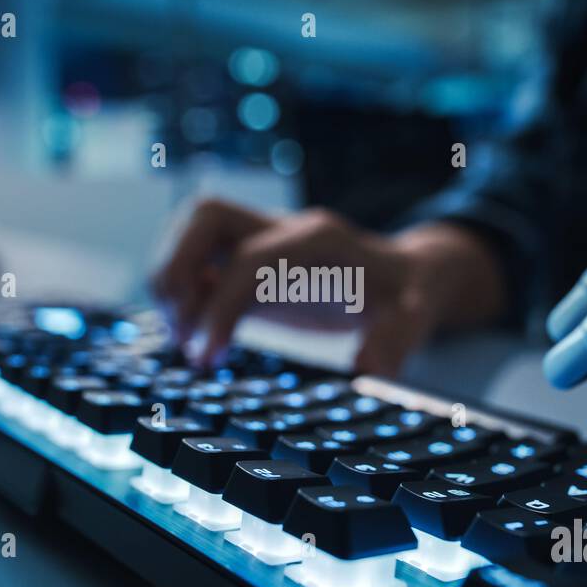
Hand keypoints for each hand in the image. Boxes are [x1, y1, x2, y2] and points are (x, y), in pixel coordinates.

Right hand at [152, 198, 507, 375]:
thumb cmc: (406, 294)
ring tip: (184, 339)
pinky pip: (194, 259)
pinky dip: (181, 292)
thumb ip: (395, 339)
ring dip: (172, 282)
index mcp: (319, 239)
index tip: (206, 357)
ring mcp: (259, 238)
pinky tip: (195, 334)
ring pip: (189, 231)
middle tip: (183, 337)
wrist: (407, 274)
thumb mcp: (414, 315)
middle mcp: (282, 228)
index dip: (220, 307)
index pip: (251, 260)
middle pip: (205, 216)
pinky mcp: (245, 259)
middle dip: (178, 273)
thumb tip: (369, 370)